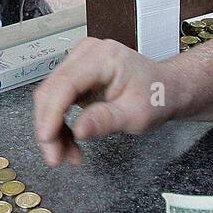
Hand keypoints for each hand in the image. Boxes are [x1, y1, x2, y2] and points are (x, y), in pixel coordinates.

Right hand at [33, 37, 170, 166]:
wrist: (165, 88)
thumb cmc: (156, 97)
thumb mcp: (137, 114)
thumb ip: (106, 121)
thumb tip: (78, 131)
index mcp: (103, 57)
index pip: (65, 83)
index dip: (51, 113)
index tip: (47, 139)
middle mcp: (85, 54)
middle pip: (51, 91)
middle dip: (48, 127)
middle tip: (56, 158)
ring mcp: (78, 63)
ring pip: (50, 98)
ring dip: (53, 130)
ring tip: (67, 156)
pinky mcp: (75, 76)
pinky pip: (57, 101)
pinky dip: (59, 125)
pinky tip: (69, 143)